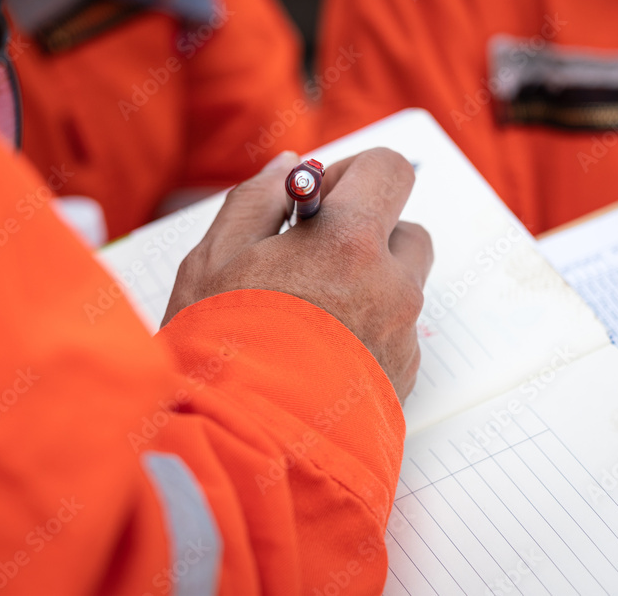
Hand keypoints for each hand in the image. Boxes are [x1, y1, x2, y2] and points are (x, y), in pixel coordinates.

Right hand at [162, 148, 432, 400]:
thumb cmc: (220, 354)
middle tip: (310, 257)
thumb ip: (256, 199)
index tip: (319, 198)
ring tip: (310, 311)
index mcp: (349, 242)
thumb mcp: (213, 259)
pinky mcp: (401, 379)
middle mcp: (390, 286)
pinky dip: (367, 329)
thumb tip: (290, 166)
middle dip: (365, 232)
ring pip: (401, 286)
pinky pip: (395, 334)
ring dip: (368, 282)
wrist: (242, 450)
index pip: (389, 169)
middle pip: (404, 230)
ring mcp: (401, 337)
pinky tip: (316, 352)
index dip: (354, 173)